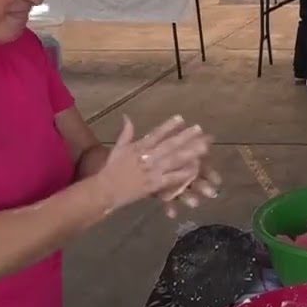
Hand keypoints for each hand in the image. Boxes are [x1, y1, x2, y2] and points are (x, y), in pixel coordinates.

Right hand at [93, 115, 216, 216]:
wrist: (103, 190)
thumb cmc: (110, 170)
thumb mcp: (117, 148)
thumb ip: (125, 133)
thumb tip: (126, 116)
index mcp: (138, 147)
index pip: (156, 134)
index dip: (169, 126)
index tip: (181, 118)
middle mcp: (146, 157)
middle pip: (169, 145)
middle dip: (185, 136)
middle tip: (199, 129)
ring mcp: (151, 171)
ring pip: (173, 160)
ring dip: (189, 153)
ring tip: (203, 147)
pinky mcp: (153, 185)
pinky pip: (170, 178)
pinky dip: (182, 174)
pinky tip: (194, 170)